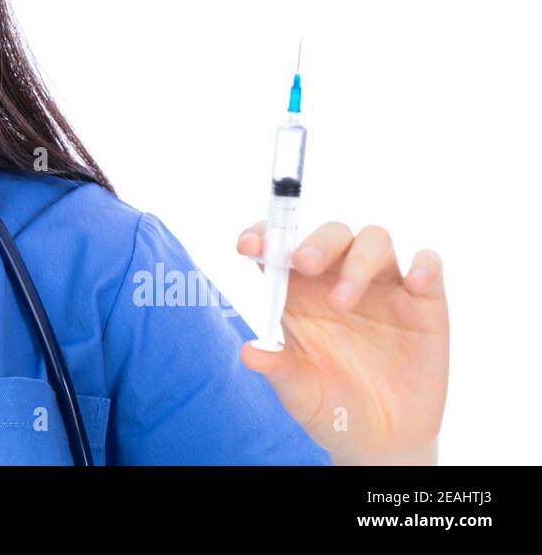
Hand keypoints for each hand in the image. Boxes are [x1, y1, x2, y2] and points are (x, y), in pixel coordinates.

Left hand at [235, 221, 448, 464]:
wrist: (383, 441)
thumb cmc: (331, 407)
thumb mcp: (299, 393)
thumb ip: (278, 369)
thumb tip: (249, 353)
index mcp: (299, 292)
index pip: (278, 248)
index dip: (262, 236)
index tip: (247, 247)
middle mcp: (338, 279)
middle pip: (330, 235)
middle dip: (315, 242)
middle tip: (303, 263)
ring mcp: (383, 287)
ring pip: (375, 240)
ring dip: (358, 261)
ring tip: (344, 303)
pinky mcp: (424, 302)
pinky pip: (430, 266)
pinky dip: (425, 265)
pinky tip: (415, 283)